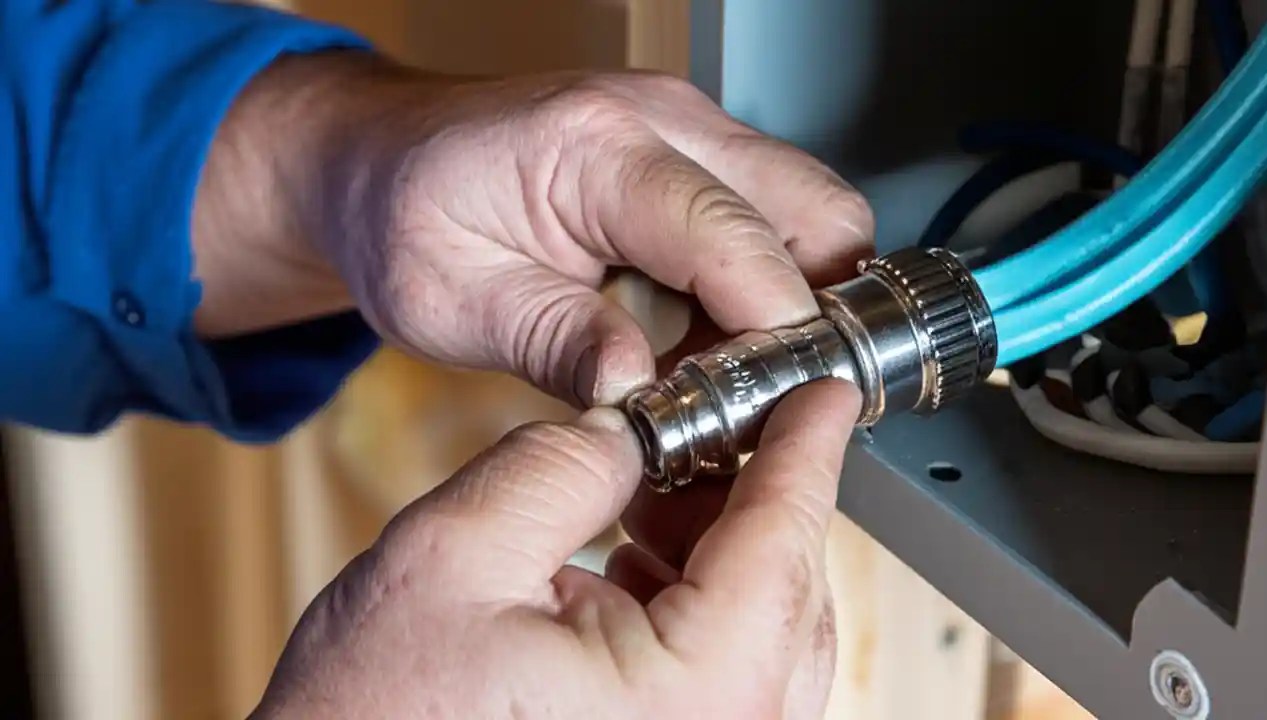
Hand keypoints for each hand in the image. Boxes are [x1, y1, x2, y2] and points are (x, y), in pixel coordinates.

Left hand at [194, 52, 872, 405]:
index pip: (733, 235)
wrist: (380, 162)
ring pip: (810, 215)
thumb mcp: (449, 300)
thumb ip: (552, 341)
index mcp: (593, 147)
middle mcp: (659, 120)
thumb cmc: (403, 214)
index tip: (771, 406)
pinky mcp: (691, 157)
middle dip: (814, 313)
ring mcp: (685, 132)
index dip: (774, 330)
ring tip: (723, 376)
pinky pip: (772, 221)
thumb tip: (639, 394)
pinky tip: (706, 341)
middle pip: (815, 212)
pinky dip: (762, 289)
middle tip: (762, 395)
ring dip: (791, 303)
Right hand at [251, 380, 860, 719]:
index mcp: (695, 695)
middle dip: (756, 494)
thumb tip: (631, 426)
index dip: (804, 449)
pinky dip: (697, 602)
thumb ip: (563, 467)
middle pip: (791, 591)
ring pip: (765, 633)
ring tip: (658, 484)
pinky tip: (641, 553)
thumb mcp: (456, 554)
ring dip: (722, 546)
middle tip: (714, 423)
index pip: (782, 542)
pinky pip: (724, 674)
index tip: (823, 393)